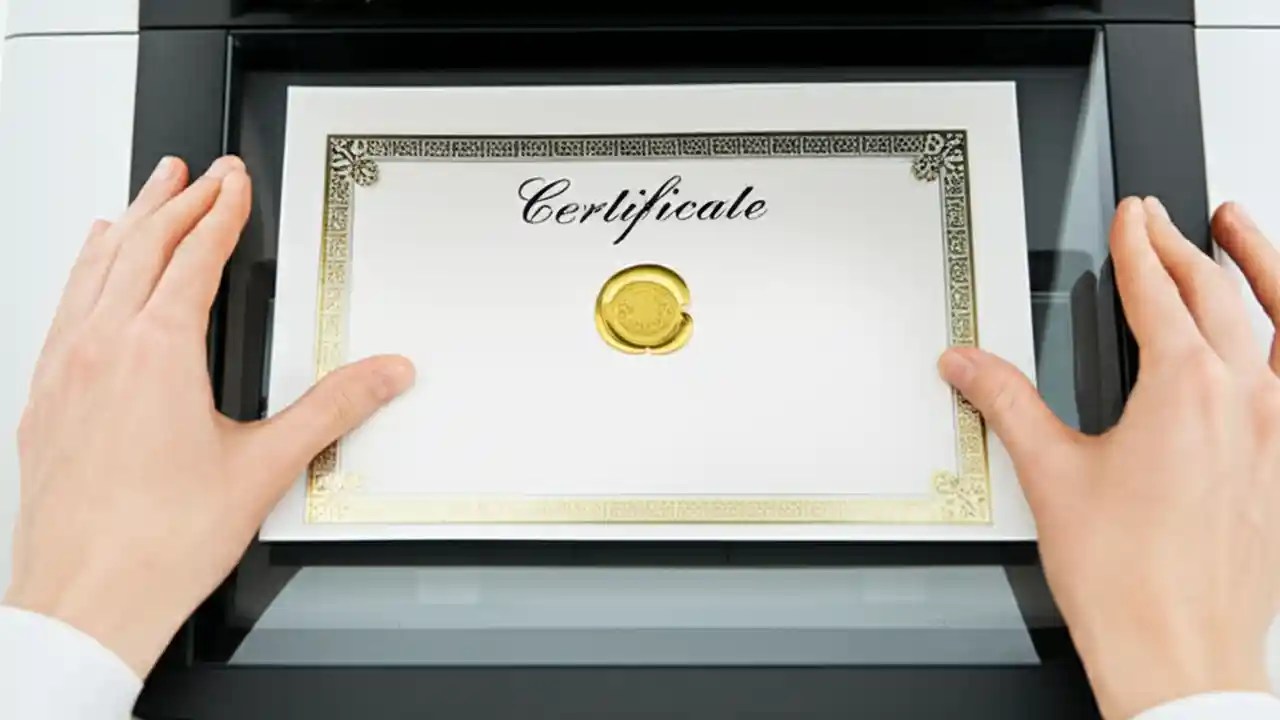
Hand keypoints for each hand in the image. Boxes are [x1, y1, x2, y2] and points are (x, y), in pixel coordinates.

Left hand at [3, 156, 414, 677]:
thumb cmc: (158, 542)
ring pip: (94, 270)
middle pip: (140, 246)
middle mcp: (101, 346)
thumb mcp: (265, 467)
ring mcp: (64, 368)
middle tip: (198, 172)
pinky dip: (87, 271)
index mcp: (156, 350)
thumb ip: (333, 409)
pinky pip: (64, 306)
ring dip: (128, 224)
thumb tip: (384, 374)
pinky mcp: (43, 397)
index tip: (233, 181)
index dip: (220, 211)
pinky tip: (92, 271)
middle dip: (175, 200)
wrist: (85, 599)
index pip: (193, 254)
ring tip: (146, 197)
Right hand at [939, 198, 1278, 718]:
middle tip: (1160, 222)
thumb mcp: (1050, 476)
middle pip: (1218, 294)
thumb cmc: (1128, 580)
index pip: (1157, 292)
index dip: (1138, 246)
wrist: (1179, 653)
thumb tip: (968, 365)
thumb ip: (1007, 403)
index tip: (1132, 218)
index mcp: (1184, 390)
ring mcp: (1278, 431)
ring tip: (1243, 231)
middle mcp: (1243, 399)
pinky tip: (1277, 338)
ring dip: (1260, 268)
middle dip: (1183, 248)